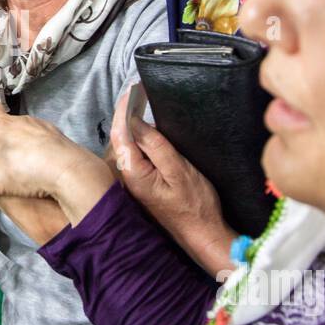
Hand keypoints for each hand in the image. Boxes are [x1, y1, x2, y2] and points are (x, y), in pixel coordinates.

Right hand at [0, 102, 112, 225]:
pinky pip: (45, 140)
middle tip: (2, 158)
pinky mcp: (58, 135)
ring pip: (27, 131)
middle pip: (8, 122)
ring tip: (24, 166)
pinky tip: (43, 167)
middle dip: (5, 137)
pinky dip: (42, 150)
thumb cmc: (26, 171)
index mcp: (0, 126)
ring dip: (24, 144)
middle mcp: (21, 120)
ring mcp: (42, 126)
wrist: (68, 171)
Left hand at [110, 84, 235, 274]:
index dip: (125, 109)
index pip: (121, 133)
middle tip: (137, 93)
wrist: (203, 236)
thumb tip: (134, 120)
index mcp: (133, 173)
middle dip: (126, 115)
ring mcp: (133, 183)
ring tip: (140, 105)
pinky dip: (139, 140)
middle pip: (121, 139)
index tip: (132, 89)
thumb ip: (154, 145)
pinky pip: (135, 157)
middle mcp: (127, 178)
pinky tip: (148, 132)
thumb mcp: (178, 169)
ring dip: (132, 126)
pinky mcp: (141, 186)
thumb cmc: (195, 205)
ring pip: (127, 147)